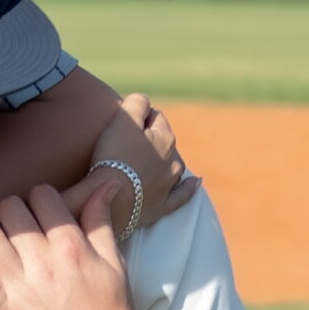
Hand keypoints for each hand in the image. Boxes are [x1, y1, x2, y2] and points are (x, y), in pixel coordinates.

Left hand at [0, 183, 159, 309]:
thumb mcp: (114, 264)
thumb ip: (101, 222)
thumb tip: (105, 184)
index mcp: (73, 247)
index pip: (43, 195)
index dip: (38, 196)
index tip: (38, 208)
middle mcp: (44, 263)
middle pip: (10, 208)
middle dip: (9, 205)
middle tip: (11, 218)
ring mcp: (19, 288)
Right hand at [77, 92, 198, 232]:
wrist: (111, 200)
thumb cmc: (114, 157)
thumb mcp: (123, 119)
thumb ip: (137, 102)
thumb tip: (145, 102)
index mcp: (165, 137)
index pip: (155, 116)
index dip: (139, 118)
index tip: (122, 125)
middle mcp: (173, 160)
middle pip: (163, 140)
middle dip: (149, 139)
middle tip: (125, 145)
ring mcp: (169, 184)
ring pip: (173, 165)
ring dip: (164, 160)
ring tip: (148, 162)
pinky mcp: (162, 206)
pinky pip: (182, 195)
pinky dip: (189, 187)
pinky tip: (196, 182)